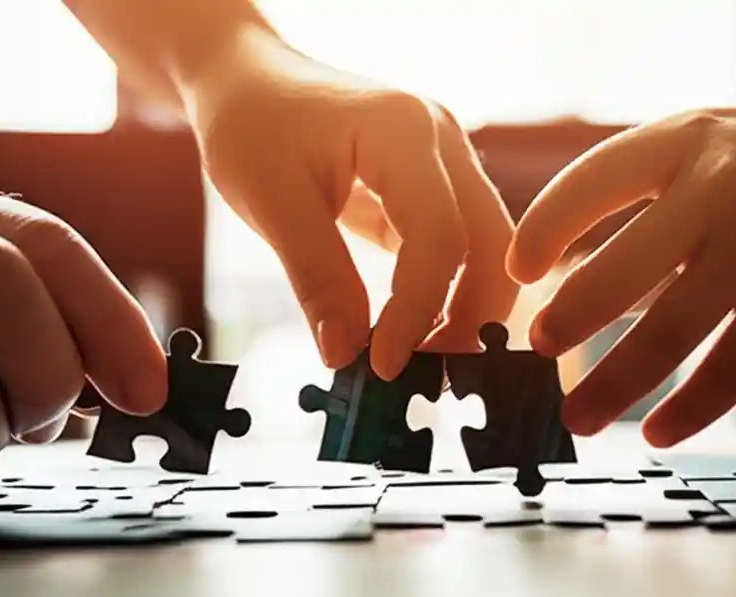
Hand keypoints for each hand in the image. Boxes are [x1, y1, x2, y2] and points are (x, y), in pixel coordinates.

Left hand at [186, 29, 516, 377]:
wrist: (244, 80)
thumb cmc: (250, 126)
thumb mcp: (270, 203)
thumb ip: (317, 278)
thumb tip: (346, 354)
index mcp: (405, 131)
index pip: (440, 239)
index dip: (418, 312)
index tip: (381, 365)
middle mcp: (441, 139)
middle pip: (491, 243)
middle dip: (470, 317)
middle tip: (425, 376)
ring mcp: (444, 158)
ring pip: (486, 246)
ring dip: (464, 308)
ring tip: (420, 361)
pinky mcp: (432, 181)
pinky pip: (457, 242)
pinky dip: (444, 291)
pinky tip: (412, 332)